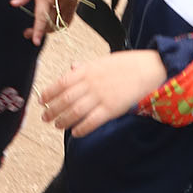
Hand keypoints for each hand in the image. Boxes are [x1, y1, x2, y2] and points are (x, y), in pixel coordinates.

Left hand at [10, 0, 81, 45]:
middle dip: (39, 31)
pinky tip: (52, 24)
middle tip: (27, 32)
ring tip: (40, 28)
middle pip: (49, 24)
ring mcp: (67, 5)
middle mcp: (57, 3)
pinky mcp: (73, 6)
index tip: (35, 41)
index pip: (41, 17)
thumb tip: (13, 3)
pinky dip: (59, 25)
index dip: (38, 30)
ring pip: (58, 25)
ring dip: (48, 30)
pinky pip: (67, 21)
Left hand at [41, 50, 167, 136]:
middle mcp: (91, 83)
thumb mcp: (104, 60)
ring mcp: (100, 96)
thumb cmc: (129, 64)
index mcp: (88, 69)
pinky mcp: (111, 109)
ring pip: (75, 112)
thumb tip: (72, 67)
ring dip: (63, 120)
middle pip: (65, 99)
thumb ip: (87, 66)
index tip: (42, 100)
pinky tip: (76, 133)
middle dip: (52, 109)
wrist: (151, 69)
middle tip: (45, 117)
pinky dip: (81, 129)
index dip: (49, 93)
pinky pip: (91, 122)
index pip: (61, 82)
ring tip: (57, 125)